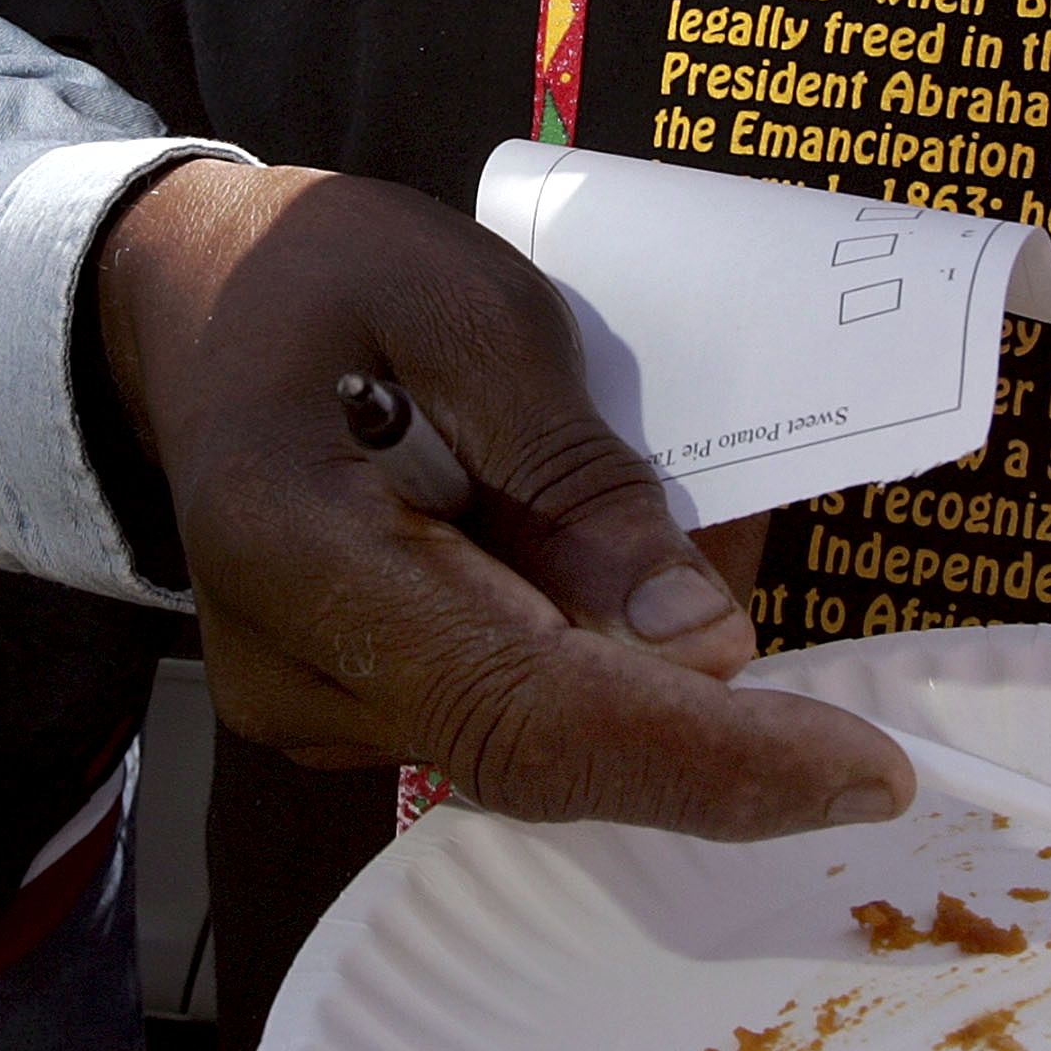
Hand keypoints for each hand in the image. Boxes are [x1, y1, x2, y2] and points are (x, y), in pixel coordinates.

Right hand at [97, 161, 913, 837]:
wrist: (187, 303)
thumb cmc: (323, 274)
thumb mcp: (464, 306)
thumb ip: (573, 471)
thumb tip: (704, 641)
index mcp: (296, 551)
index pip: (525, 712)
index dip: (703, 759)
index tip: (863, 776)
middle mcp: (292, 673)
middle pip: (543, 749)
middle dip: (703, 699)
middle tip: (762, 555)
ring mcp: (314, 709)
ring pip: (538, 738)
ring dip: (653, 659)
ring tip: (690, 519)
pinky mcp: (353, 709)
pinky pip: (512, 710)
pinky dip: (600, 647)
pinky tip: (624, 553)